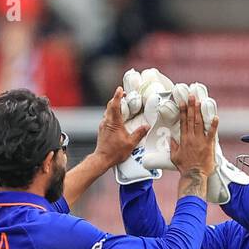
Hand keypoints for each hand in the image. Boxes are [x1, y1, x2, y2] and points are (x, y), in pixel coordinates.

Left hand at [113, 68, 176, 184]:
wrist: (102, 159)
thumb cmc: (115, 152)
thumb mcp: (130, 143)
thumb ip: (139, 133)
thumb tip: (147, 127)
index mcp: (114, 122)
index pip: (114, 105)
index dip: (117, 96)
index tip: (120, 89)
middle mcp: (107, 121)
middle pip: (110, 105)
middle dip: (116, 99)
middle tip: (124, 95)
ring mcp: (103, 125)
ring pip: (108, 111)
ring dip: (114, 106)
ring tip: (122, 105)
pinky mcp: (102, 129)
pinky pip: (107, 118)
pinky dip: (112, 114)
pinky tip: (118, 118)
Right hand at [170, 96, 217, 179]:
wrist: (193, 175)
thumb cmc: (185, 167)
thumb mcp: (175, 156)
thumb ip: (173, 146)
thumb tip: (171, 139)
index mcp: (184, 139)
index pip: (183, 122)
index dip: (183, 111)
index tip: (183, 102)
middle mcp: (191, 138)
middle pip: (191, 119)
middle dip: (191, 106)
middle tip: (192, 96)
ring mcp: (200, 140)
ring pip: (199, 123)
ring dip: (199, 111)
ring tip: (199, 101)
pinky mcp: (208, 145)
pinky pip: (211, 133)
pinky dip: (213, 125)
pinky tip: (215, 117)